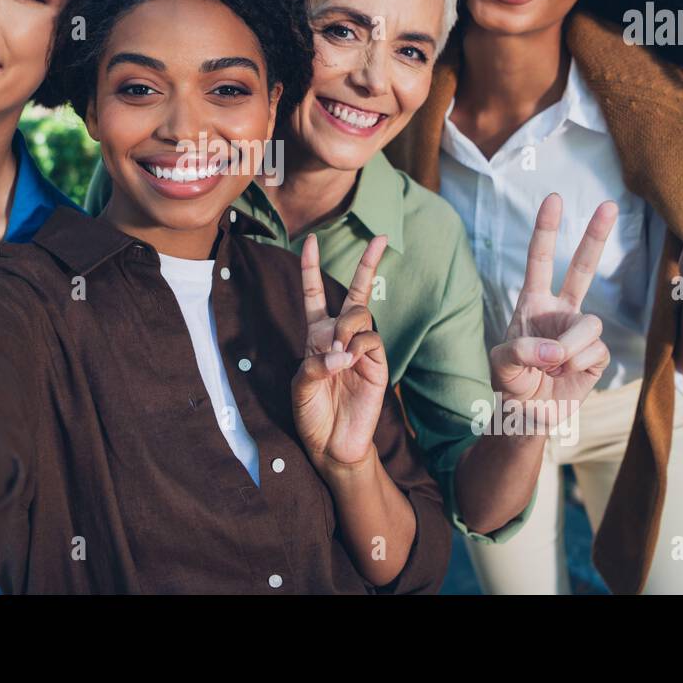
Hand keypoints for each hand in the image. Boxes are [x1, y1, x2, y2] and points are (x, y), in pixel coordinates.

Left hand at [292, 234, 388, 472]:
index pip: (314, 295)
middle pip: (356, 292)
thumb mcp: (300, 386)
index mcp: (316, 336)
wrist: (331, 444)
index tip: (312, 241)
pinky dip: (357, 346)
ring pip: (360, 315)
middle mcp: (341, 337)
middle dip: (368, 263)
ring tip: (338, 354)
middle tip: (382, 238)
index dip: (312, 268)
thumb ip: (316, 363)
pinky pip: (370, 340)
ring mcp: (362, 349)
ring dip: (346, 327)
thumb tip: (344, 351)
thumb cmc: (311, 414)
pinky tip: (348, 362)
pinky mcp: (378, 364)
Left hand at [490, 193, 617, 414]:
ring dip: (570, 346)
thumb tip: (557, 349)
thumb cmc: (511, 384)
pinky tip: (566, 375)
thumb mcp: (502, 364)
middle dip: (596, 236)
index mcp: (533, 303)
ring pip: (590, 324)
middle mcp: (560, 311)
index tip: (554, 199)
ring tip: (553, 366)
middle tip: (609, 205)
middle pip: (583, 268)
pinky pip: (596, 351)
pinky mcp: (596, 356)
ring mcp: (580, 332)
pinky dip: (578, 364)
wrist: (528, 414)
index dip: (546, 230)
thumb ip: (522, 350)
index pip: (540, 259)